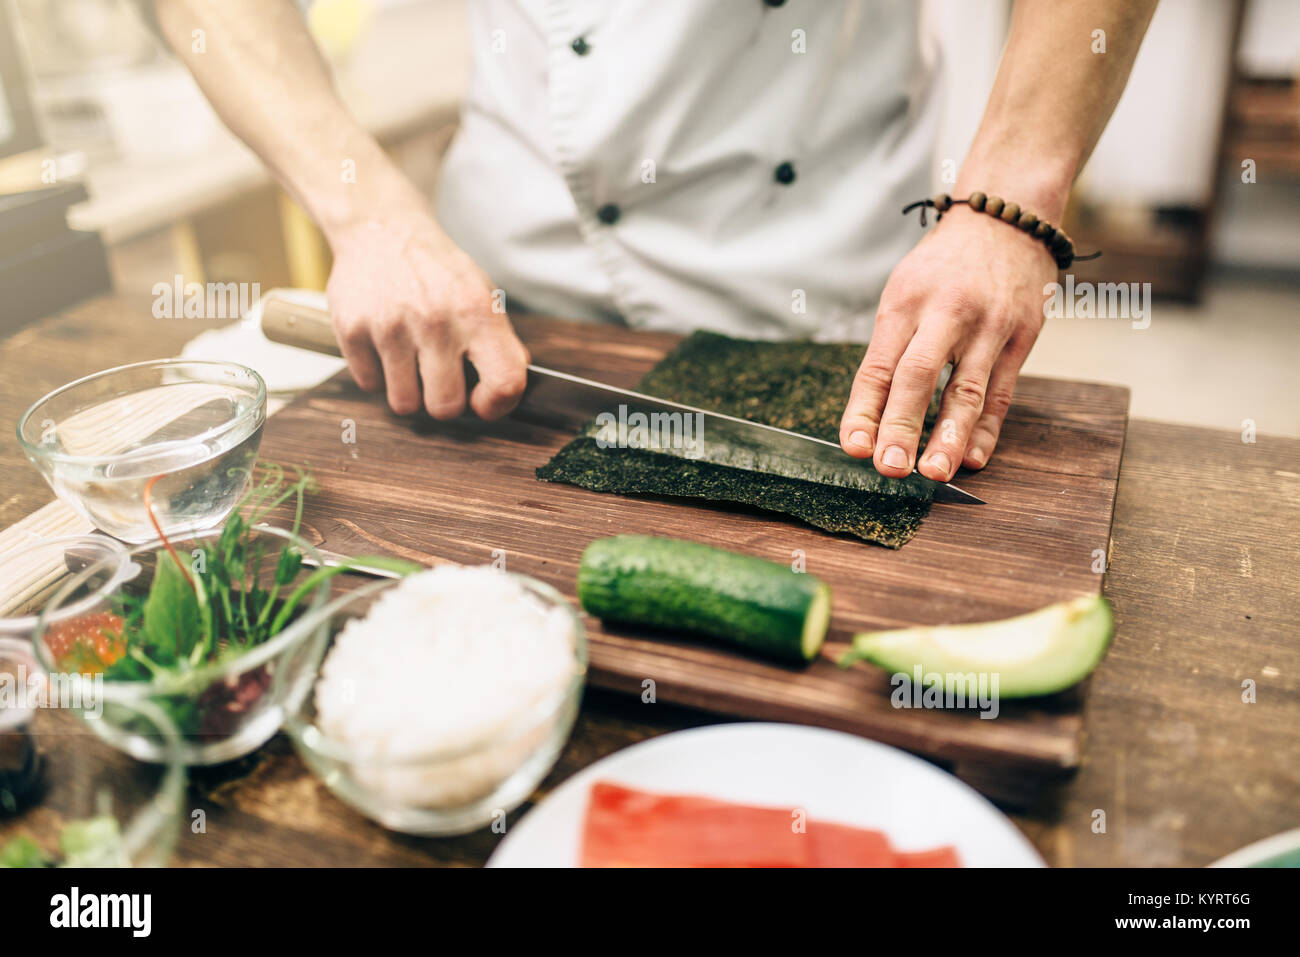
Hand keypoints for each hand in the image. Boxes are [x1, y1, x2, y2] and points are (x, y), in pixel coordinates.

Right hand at [325, 208, 528, 419]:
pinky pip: (369, 384)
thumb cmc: (438, 271)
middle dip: (444, 400)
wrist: (382, 230)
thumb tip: (509, 389)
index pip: (504, 383)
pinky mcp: (352, 329)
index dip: (496, 405)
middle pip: (444, 407)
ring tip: (411, 360)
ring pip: (404, 404)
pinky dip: (377, 373)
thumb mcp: (482, 294)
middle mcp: (435, 320)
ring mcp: (390, 326)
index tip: (483, 401)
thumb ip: (500, 342)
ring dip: (408, 390)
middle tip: (440, 378)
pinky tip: (385, 346)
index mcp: (477, 312)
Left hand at [839, 205, 1055, 480]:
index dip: (864, 411)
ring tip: (935, 473)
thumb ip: (890, 349)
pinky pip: (1002, 392)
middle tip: (890, 469)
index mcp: (905, 302)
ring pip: (967, 390)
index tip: (854, 447)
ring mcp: (988, 326)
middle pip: (918, 377)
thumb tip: (870, 415)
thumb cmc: (943, 267)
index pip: (878, 366)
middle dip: (902, 427)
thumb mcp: (904, 293)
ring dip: (949, 437)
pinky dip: (987, 429)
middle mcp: (945, 313)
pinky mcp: (1021, 336)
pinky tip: (972, 457)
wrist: (1005, 220)